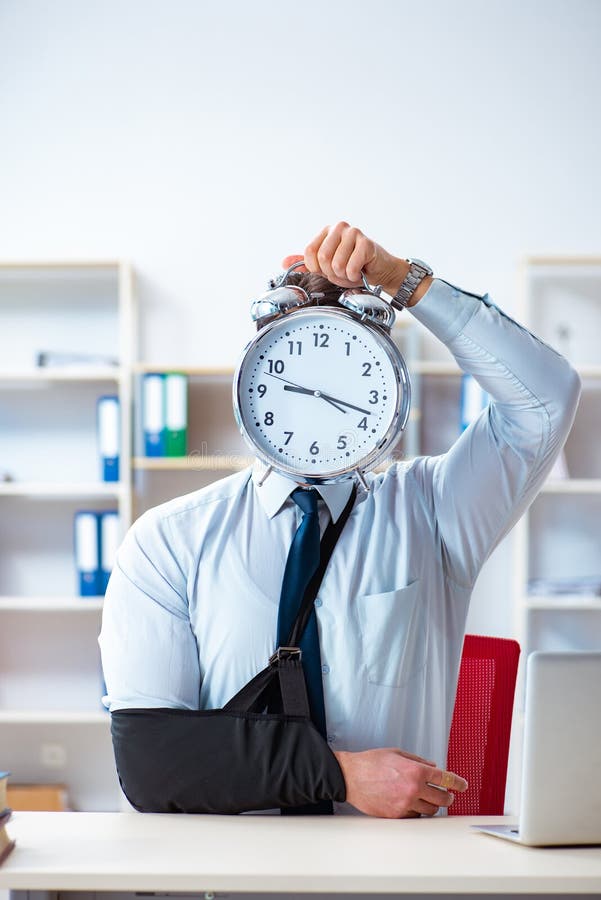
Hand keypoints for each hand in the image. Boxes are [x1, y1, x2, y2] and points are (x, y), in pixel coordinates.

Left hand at [302, 221, 408, 295]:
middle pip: (322, 258)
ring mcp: (354, 233)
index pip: (309, 252)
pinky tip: (360, 271)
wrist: (378, 271)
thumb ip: (306, 263)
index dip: (316, 268)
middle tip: (342, 271)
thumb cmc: (353, 266)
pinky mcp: (367, 243)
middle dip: (331, 272)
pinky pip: (351, 267)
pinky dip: (354, 276)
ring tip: (352, 270)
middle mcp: (339, 228)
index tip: (327, 269)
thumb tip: (284, 262)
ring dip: (344, 275)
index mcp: (327, 232)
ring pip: (336, 264)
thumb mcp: (325, 267)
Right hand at [333, 747, 467, 818]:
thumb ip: (418, 760)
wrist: (351, 777)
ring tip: (427, 799)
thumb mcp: (397, 753)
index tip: (462, 785)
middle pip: (442, 799)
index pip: (445, 779)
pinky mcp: (396, 815)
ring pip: (431, 810)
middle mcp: (412, 789)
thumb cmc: (371, 763)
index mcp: (415, 771)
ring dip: (432, 805)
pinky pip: (415, 816)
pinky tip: (412, 803)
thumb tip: (433, 767)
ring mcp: (405, 804)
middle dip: (448, 797)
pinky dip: (417, 811)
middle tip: (448, 795)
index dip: (457, 782)